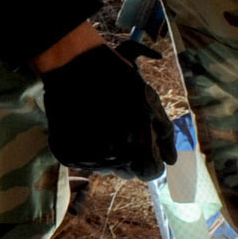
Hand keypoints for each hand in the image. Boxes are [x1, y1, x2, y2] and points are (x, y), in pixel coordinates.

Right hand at [41, 43, 177, 179]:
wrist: (75, 66)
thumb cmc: (118, 80)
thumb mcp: (150, 102)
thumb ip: (165, 133)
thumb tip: (171, 161)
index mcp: (138, 144)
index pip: (150, 172)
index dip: (150, 160)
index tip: (143, 145)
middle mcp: (112, 156)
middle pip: (126, 172)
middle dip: (127, 156)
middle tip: (118, 129)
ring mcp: (87, 157)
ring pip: (104, 167)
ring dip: (105, 153)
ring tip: (100, 125)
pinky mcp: (67, 154)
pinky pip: (83, 162)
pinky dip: (85, 149)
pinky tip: (85, 127)